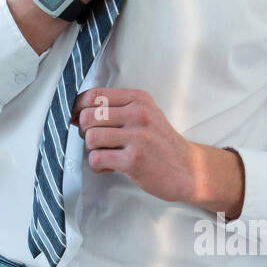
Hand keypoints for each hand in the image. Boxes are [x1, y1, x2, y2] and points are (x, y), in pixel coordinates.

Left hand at [71, 87, 195, 203]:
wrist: (190, 170)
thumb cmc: (161, 143)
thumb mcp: (146, 115)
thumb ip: (117, 109)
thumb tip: (76, 112)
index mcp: (138, 99)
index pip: (94, 96)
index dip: (79, 109)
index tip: (79, 120)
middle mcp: (138, 114)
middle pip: (88, 116)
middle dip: (85, 132)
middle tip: (98, 142)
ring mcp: (137, 137)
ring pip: (91, 138)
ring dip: (92, 150)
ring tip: (105, 154)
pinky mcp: (134, 160)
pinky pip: (97, 159)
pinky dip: (97, 165)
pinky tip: (109, 167)